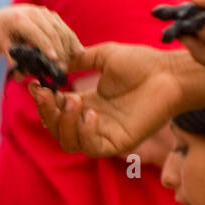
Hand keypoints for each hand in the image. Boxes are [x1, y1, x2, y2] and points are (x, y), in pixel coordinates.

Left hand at [0, 4, 83, 73]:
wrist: (7, 16)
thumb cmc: (5, 33)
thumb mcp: (5, 45)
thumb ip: (12, 60)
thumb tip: (20, 77)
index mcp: (20, 19)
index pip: (35, 33)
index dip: (46, 46)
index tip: (54, 60)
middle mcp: (34, 13)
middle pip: (51, 32)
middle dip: (59, 50)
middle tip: (62, 68)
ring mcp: (45, 13)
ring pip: (61, 29)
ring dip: (68, 46)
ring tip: (69, 63)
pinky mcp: (53, 16)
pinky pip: (65, 28)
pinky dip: (72, 40)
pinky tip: (78, 52)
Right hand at [29, 42, 184, 157]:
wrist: (169, 73)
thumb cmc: (142, 63)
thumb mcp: (103, 57)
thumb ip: (79, 60)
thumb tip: (55, 62)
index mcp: (88, 103)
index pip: (56, 110)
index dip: (44, 101)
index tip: (36, 85)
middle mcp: (93, 121)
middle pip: (57, 129)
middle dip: (48, 113)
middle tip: (49, 95)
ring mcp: (105, 134)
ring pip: (69, 142)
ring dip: (64, 124)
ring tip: (74, 101)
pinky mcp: (119, 143)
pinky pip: (91, 148)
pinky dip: (85, 133)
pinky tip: (91, 114)